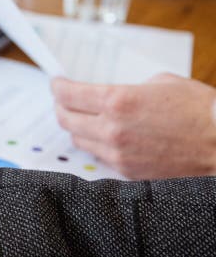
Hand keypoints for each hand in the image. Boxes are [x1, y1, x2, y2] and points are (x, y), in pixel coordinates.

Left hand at [53, 74, 215, 178]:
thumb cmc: (201, 111)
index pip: (69, 95)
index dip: (58, 88)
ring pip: (79, 140)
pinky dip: (96, 145)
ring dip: (77, 128)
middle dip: (61, 107)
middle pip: (66, 120)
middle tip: (62, 100)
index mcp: (117, 102)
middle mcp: (112, 130)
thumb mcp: (162, 83)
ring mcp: (118, 154)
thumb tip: (111, 95)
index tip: (56, 84)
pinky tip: (104, 136)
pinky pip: (100, 157)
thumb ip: (129, 89)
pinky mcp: (127, 172)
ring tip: (82, 118)